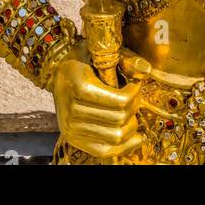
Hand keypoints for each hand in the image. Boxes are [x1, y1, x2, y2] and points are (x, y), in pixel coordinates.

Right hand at [52, 43, 149, 160]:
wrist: (58, 72)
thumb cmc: (82, 59)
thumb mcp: (101, 53)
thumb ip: (126, 60)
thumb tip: (146, 70)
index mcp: (78, 86)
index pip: (119, 101)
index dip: (134, 94)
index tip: (136, 85)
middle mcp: (72, 110)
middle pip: (118, 119)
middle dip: (134, 109)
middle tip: (135, 98)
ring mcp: (71, 127)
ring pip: (114, 137)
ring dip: (131, 126)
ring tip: (132, 114)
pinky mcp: (73, 139)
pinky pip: (103, 151)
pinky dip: (123, 147)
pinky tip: (136, 138)